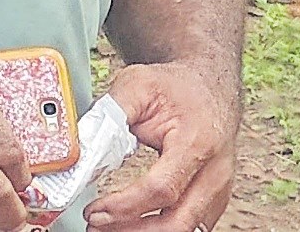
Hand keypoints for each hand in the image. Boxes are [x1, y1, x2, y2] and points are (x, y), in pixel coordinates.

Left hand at [84, 61, 238, 231]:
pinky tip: (135, 223)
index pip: (161, 188)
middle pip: (176, 222)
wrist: (210, 82)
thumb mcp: (139, 84)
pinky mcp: (216, 198)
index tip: (95, 210)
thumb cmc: (178, 85)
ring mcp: (219, 187)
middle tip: (97, 226)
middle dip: (132, 231)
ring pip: (185, 229)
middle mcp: (214, 169)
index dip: (124, 207)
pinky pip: (190, 226)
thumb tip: (81, 147)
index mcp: (197, 140)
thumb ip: (110, 115)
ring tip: (110, 226)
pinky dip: (160, 228)